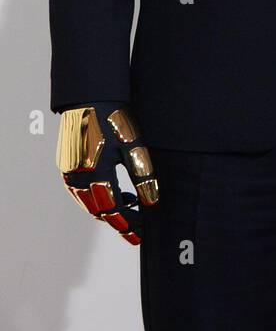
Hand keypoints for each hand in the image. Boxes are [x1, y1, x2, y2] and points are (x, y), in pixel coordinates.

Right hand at [56, 101, 158, 244]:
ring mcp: (69, 172)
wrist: (89, 96)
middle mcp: (78, 177)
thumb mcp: (134, 145)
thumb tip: (152, 202)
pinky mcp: (67, 166)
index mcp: (96, 173)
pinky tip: (115, 191)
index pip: (113, 210)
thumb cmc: (114, 118)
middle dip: (119, 222)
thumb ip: (143, 176)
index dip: (128, 224)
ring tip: (132, 207)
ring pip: (88, 203)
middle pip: (99, 211)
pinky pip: (81, 192)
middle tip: (137, 228)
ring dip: (108, 210)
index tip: (141, 234)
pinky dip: (97, 197)